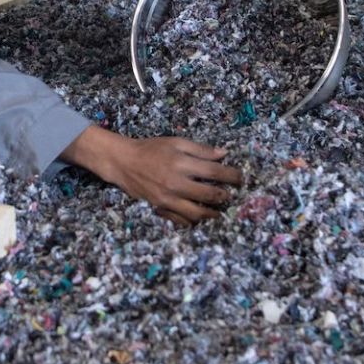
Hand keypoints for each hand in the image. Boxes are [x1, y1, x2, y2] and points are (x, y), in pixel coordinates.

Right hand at [62, 126, 242, 223]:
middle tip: (231, 196)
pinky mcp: (160, 207)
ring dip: (212, 214)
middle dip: (225, 196)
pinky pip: (181, 220)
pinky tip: (199, 218)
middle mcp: (176, 182)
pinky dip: (193, 221)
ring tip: (218, 212)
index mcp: (181, 162)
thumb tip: (223, 154)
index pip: (214, 171)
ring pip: (197, 213)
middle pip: (210, 194)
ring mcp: (168, 198)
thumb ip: (200, 149)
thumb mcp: (175, 142)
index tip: (240, 178)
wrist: (123, 162)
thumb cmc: (150, 149)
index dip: (231, 176)